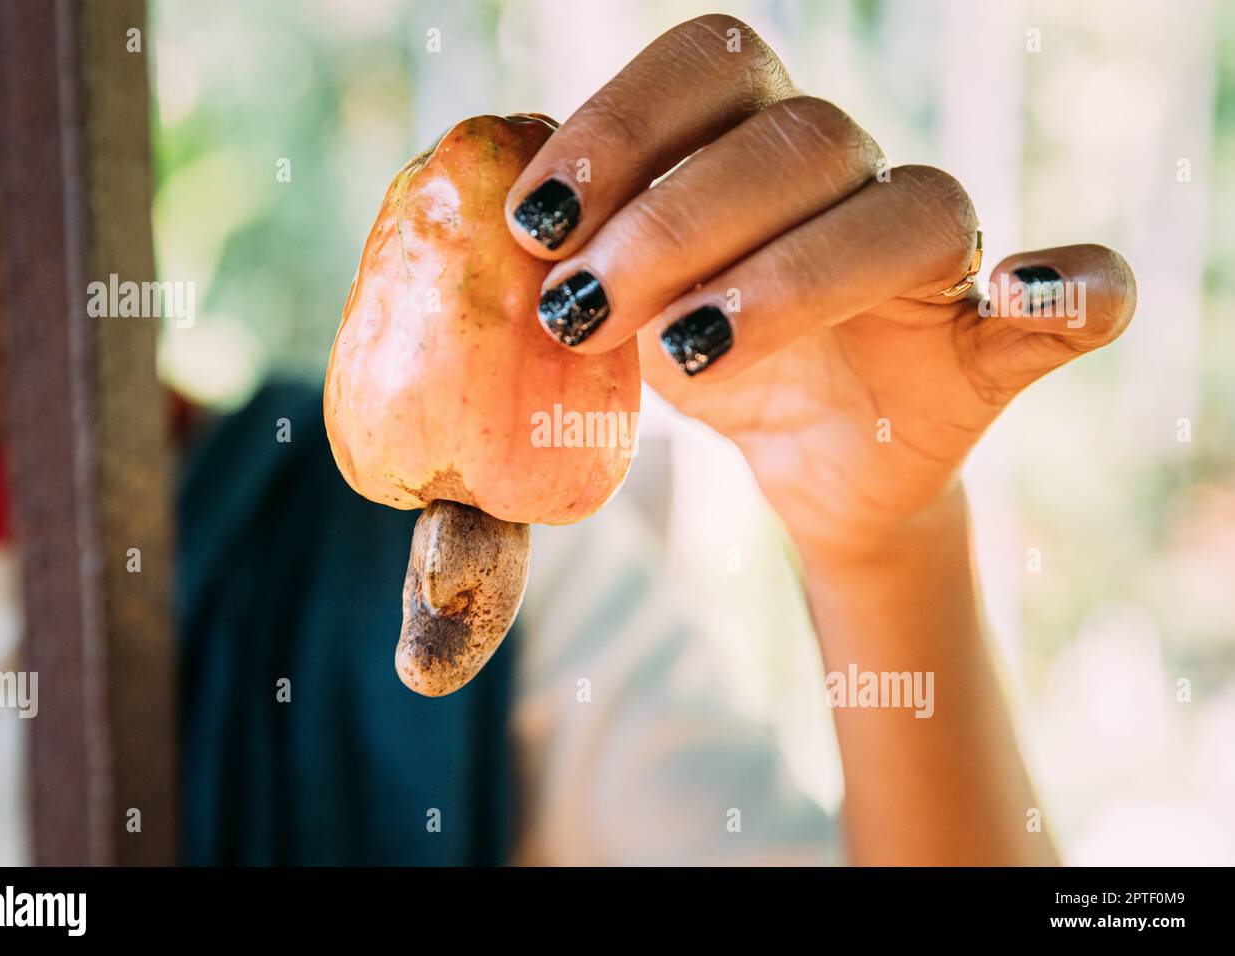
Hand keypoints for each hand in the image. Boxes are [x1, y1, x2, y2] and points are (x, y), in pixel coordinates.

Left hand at [503, 15, 1135, 562]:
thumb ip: (576, 261)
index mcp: (757, 143)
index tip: (533, 224)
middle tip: (581, 312)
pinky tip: (1025, 301)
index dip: (620, 128)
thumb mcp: (624, 314)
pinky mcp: (995, 341)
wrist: (803, 458)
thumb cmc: (707, 363)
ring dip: (790, 280)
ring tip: (685, 359)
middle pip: (796, 142)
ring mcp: (937, 256)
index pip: (708, 69)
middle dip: (674, 225)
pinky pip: (1082, 296)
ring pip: (905, 211)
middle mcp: (854, 176)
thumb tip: (497, 239)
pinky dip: (1071, 292)